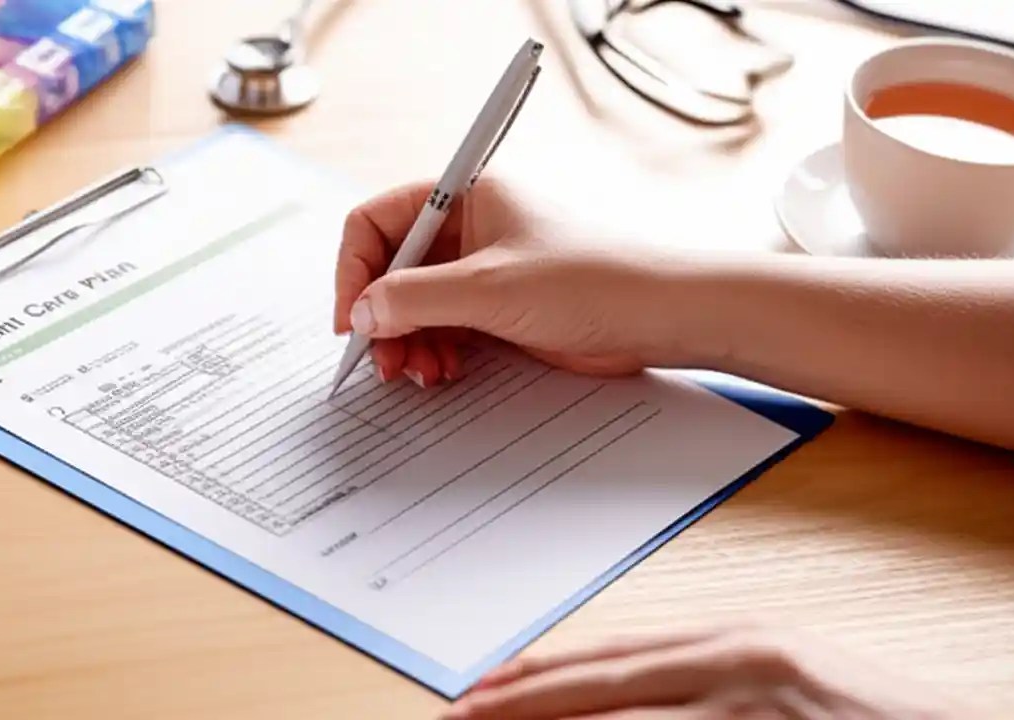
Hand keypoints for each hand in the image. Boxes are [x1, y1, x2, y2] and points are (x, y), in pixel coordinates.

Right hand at [333, 178, 703, 386]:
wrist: (661, 316)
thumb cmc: (592, 280)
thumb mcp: (489, 288)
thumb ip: (415, 299)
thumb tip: (362, 312)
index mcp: (465, 195)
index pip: (380, 220)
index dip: (357, 269)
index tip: (352, 319)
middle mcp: (471, 227)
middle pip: (394, 268)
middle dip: (383, 316)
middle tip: (383, 361)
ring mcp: (485, 270)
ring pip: (417, 304)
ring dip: (408, 341)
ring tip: (420, 374)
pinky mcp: (501, 308)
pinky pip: (446, 327)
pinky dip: (435, 351)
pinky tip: (442, 373)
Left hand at [442, 623, 976, 719]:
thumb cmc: (866, 711)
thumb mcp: (777, 670)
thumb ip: (701, 672)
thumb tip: (617, 693)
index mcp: (734, 641)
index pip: (612, 654)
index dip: (541, 670)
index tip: (485, 685)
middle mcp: (734, 672)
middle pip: (600, 690)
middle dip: (521, 707)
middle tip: (459, 719)